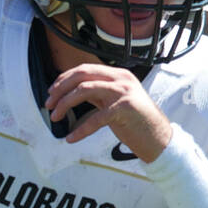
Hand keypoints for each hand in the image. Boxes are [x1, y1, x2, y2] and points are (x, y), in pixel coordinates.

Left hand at [45, 65, 172, 162]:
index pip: (85, 69)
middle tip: (48, 104)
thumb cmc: (135, 122)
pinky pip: (96, 118)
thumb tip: (72, 93)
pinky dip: (80, 129)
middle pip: (82, 75)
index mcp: (117, 75)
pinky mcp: (124, 110)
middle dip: (60, 89)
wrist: (159, 138)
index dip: (64, 79)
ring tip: (54, 117)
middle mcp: (120, 79)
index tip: (51, 92)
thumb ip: (97, 94)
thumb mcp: (114, 101)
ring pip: (84, 90)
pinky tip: (71, 138)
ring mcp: (123, 92)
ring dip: (64, 104)